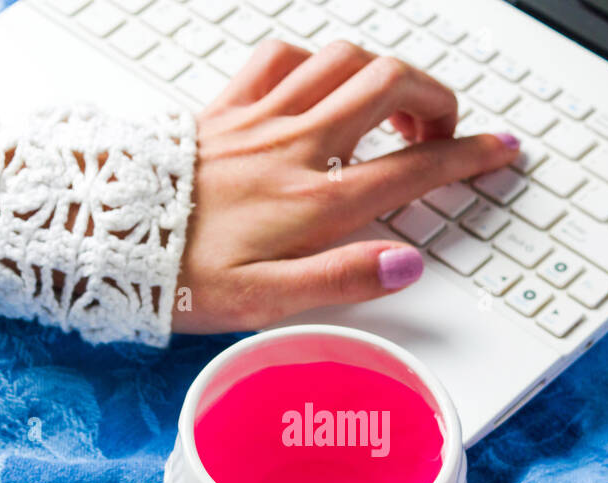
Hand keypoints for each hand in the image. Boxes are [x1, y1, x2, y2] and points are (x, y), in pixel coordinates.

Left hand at [175, 39, 520, 332]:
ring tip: (391, 108)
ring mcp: (262, 118)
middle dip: (436, 97)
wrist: (106, 235)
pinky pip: (282, 54)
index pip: (415, 167)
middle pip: (390, 83)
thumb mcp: (267, 304)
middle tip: (441, 129)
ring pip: (344, 58)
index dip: (469, 157)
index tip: (501, 151)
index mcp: (316, 203)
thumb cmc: (181, 275)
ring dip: (384, 72)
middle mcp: (296, 148)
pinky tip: (318, 87)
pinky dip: (316, 61)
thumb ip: (343, 281)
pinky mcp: (228, 105)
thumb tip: (405, 265)